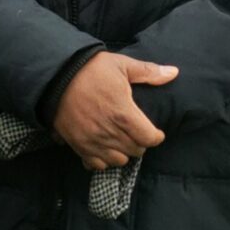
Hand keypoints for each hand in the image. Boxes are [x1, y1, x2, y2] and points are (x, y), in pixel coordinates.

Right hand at [52, 52, 177, 170]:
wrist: (55, 76)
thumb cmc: (91, 69)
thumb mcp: (121, 65)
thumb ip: (149, 72)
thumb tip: (173, 72)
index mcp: (123, 113)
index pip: (149, 138)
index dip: (156, 136)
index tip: (156, 132)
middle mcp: (109, 131)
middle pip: (135, 150)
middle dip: (141, 143)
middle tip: (138, 133)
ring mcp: (92, 140)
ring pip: (118, 160)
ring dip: (124, 152)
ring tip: (122, 140)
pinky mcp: (78, 145)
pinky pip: (96, 164)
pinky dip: (103, 160)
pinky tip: (104, 148)